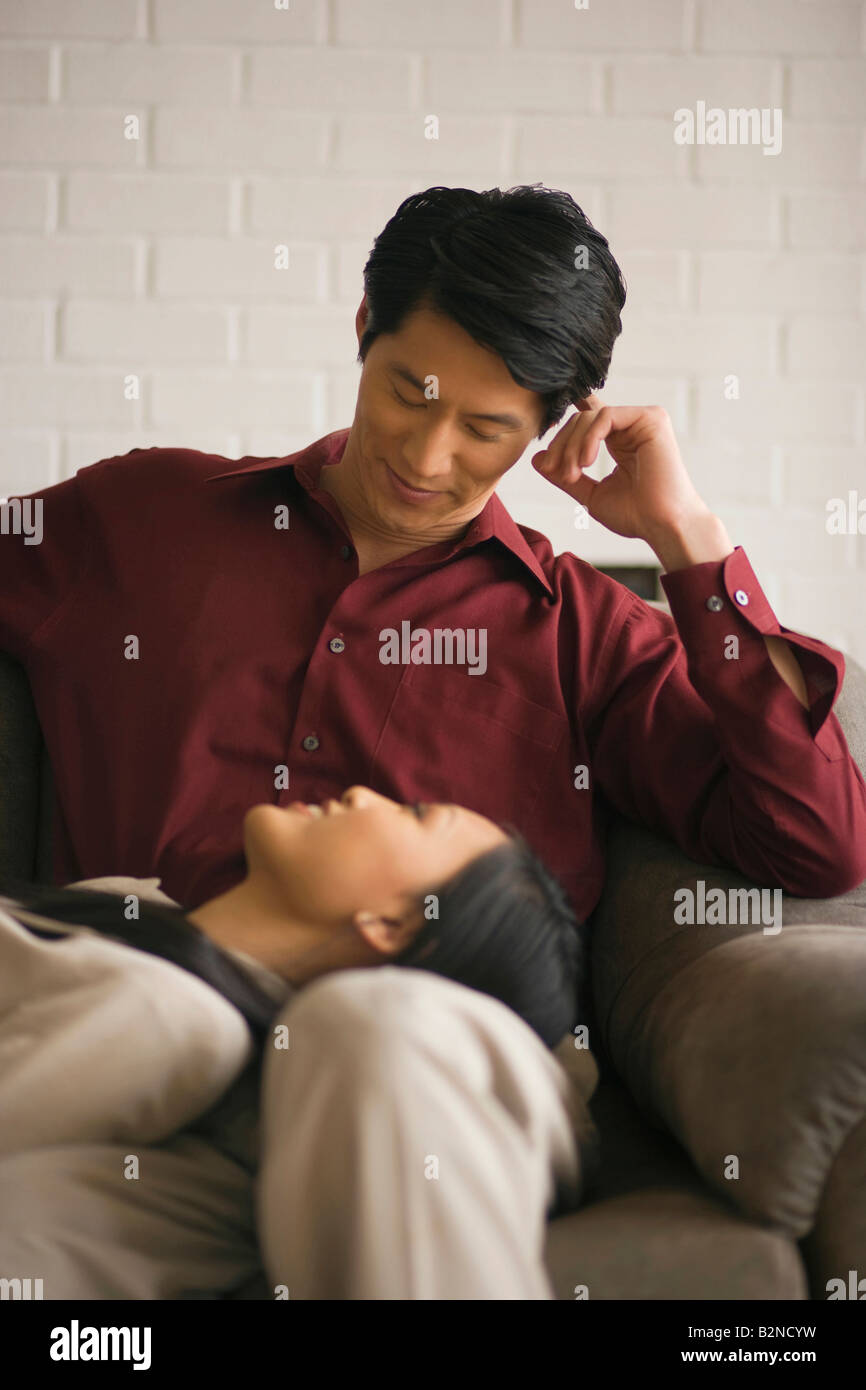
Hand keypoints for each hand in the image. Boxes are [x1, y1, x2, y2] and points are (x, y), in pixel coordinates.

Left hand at [531, 394, 712, 544]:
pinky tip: (586, 461)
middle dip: (561, 446)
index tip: (546, 445)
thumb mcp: (590, 493)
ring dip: (572, 446)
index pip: (588, 419)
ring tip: (572, 474)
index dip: (564, 425)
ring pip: (590, 417)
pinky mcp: (651, 418)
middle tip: (555, 472)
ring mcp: (643, 420)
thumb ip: (564, 475)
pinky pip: (606, 416)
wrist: (662, 525)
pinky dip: (589, 438)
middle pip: (582, 419)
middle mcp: (632, 426)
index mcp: (620, 440)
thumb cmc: (635, 514)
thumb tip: (537, 459)